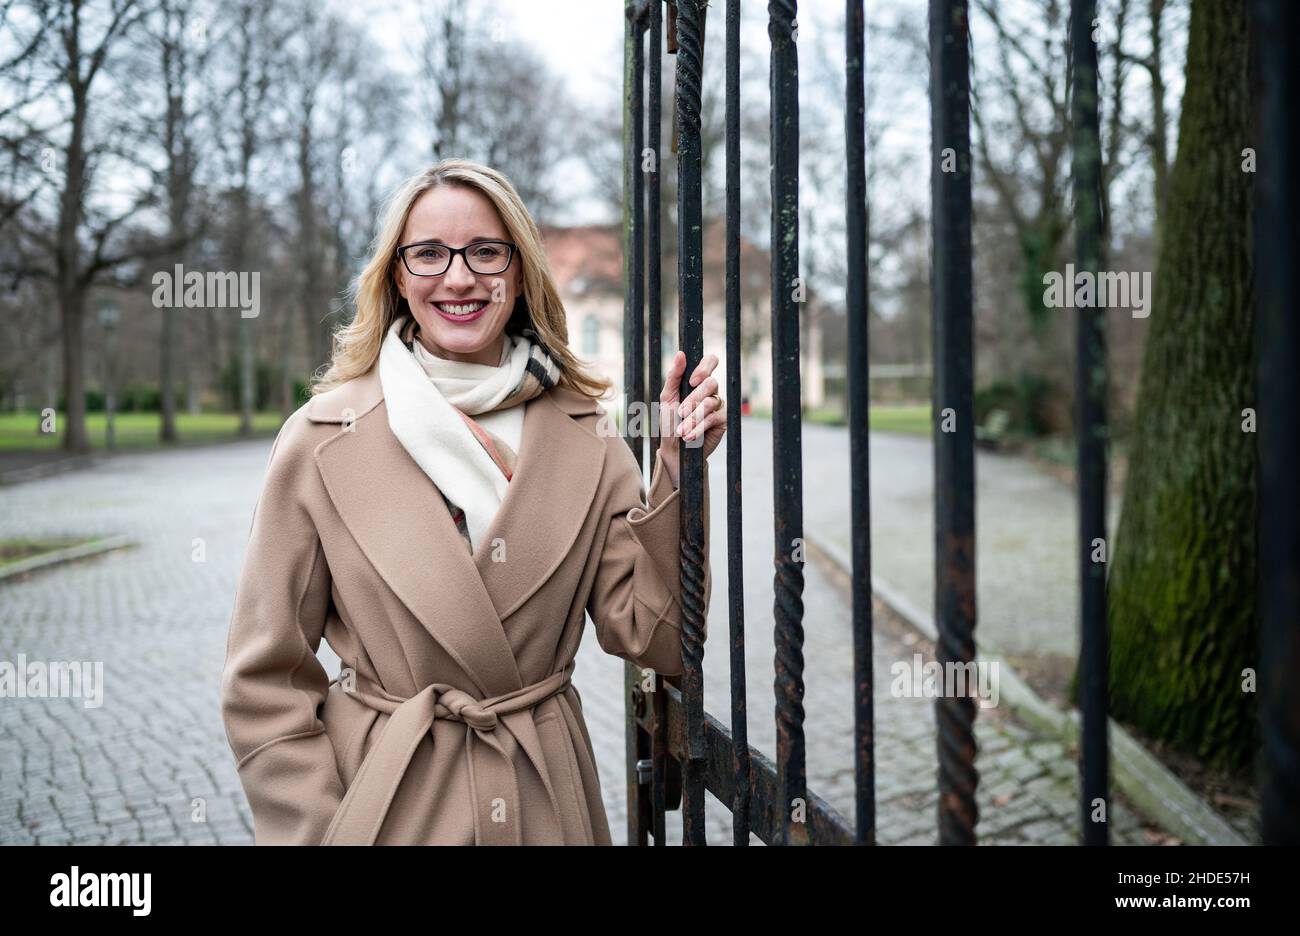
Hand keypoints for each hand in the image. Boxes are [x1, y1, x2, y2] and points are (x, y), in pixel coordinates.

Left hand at [657, 350, 726, 486]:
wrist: (674, 449)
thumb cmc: (670, 421)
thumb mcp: (667, 397)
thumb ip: (674, 376)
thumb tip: (681, 353)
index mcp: (698, 380)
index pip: (710, 361)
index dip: (704, 368)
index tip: (691, 381)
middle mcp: (711, 390)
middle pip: (711, 383)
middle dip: (693, 399)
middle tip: (681, 412)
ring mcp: (719, 404)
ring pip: (711, 402)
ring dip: (693, 417)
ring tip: (681, 430)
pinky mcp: (723, 420)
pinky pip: (714, 418)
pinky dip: (699, 427)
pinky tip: (689, 437)